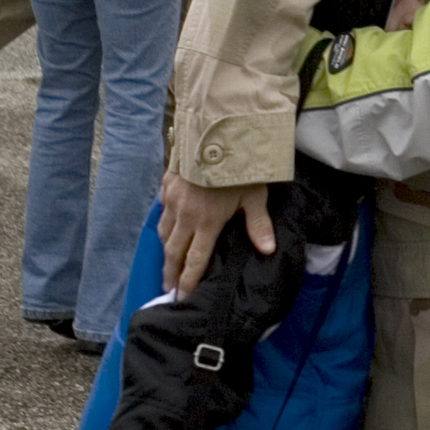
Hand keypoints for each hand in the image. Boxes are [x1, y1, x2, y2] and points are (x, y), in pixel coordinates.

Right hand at [158, 171, 275, 295]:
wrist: (214, 131)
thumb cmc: (239, 165)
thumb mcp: (254, 195)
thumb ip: (258, 224)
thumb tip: (267, 250)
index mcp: (207, 222)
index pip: (195, 260)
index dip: (188, 281)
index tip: (182, 297)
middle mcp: (185, 215)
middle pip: (174, 252)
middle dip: (170, 274)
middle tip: (168, 290)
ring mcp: (173, 200)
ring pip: (163, 234)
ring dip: (165, 252)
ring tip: (166, 265)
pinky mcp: (167, 185)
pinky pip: (162, 212)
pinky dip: (163, 226)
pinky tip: (165, 230)